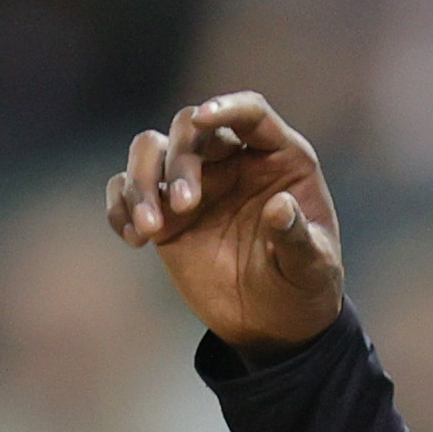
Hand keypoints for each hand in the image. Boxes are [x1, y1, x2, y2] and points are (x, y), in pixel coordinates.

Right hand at [105, 93, 344, 359]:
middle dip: (180, 159)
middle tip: (183, 207)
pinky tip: (134, 239)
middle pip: (191, 128)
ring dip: (142, 180)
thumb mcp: (312, 268)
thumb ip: (297, 238)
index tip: (203, 119)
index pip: (249, 113)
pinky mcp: (165, 215)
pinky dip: (120, 207)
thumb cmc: (301, 286)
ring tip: (149, 230)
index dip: (226, 108)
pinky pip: (127, 191)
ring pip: (151, 149)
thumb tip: (280, 207)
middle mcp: (232, 159)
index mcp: (277, 157)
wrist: (271, 323)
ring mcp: (194, 183)